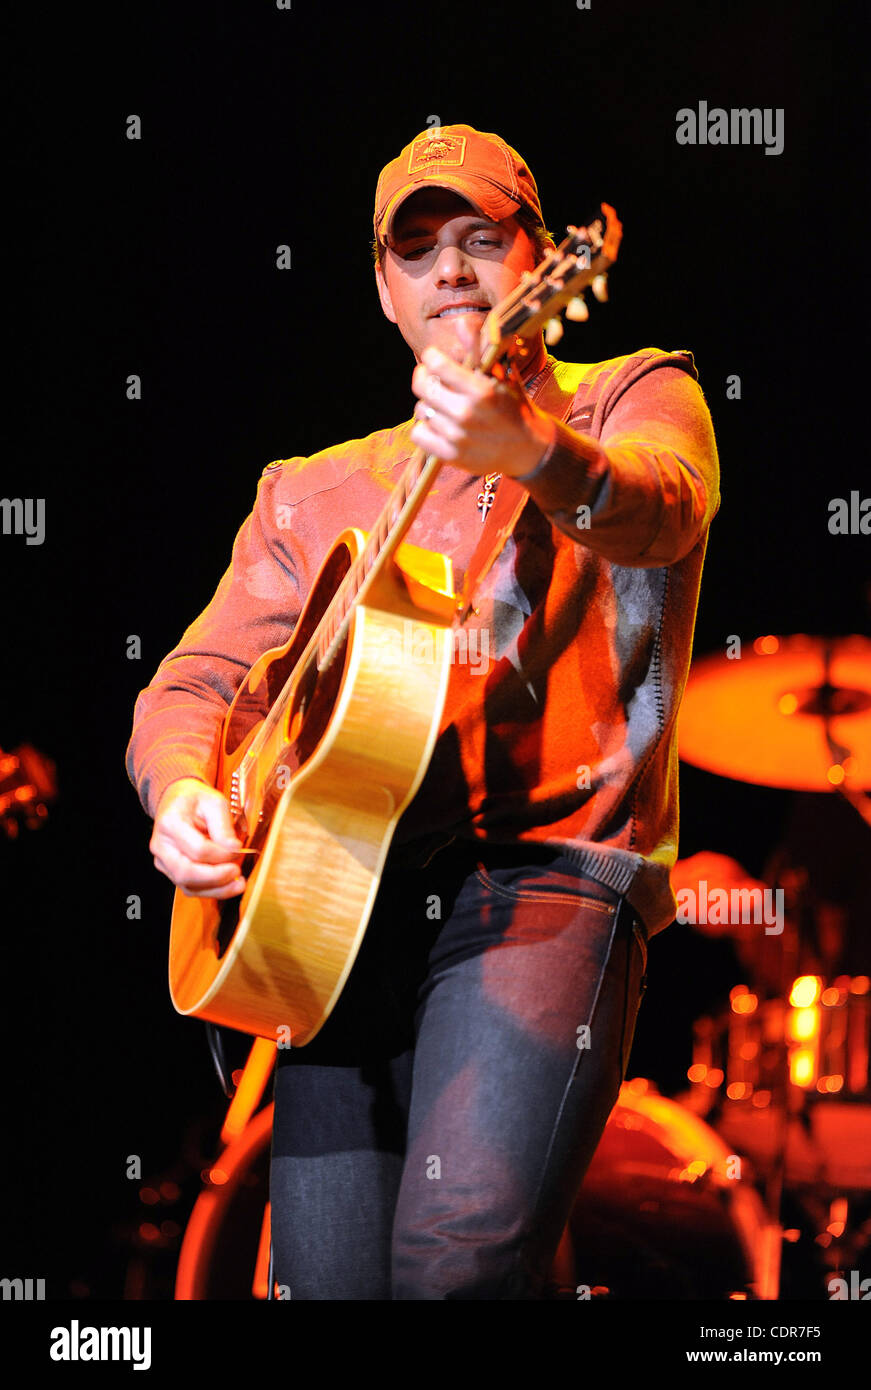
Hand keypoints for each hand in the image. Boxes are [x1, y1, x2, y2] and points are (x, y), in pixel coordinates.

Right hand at [150, 777, 246, 898]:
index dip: (221, 854)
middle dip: (216, 877)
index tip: (238, 850)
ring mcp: (163, 861)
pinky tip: (227, 886)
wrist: (176, 800)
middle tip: (237, 871)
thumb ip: (223, 825)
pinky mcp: (170, 871)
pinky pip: (189, 888)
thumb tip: (233, 848)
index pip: (197, 849)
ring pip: (187, 885)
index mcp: (169, 823)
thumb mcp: (214, 801)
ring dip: (216, 889)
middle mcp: (161, 845)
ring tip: (238, 884)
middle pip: (186, 872)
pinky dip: (210, 891)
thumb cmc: (195, 800)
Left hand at [409, 318, 554, 477]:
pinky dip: (424, 428)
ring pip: (421, 410)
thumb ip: (478, 346)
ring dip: (429, 405)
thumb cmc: (512, 405)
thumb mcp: (501, 372)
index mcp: (480, 390)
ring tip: (443, 405)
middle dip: (424, 378)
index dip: (431, 357)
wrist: (526, 449)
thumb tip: (460, 320)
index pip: (436, 364)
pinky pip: (418, 434)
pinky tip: (438, 424)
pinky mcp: (451, 456)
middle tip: (432, 379)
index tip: (435, 359)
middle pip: (422, 387)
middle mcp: (466, 413)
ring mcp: (457, 436)